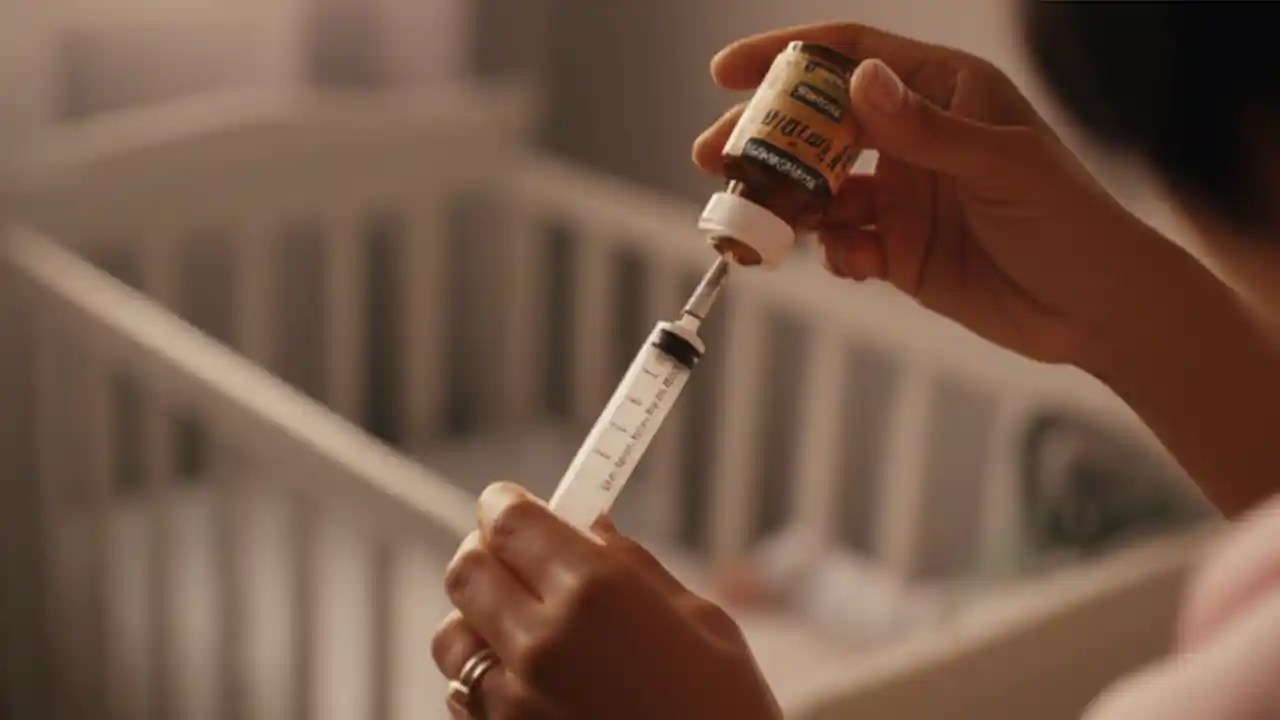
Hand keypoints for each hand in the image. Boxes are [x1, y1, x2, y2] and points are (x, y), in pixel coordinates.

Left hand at [433, 482, 781, 719]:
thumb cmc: (726, 709)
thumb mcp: (700, 619)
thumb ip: (632, 567)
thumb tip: (590, 528)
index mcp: (595, 593)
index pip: (509, 523)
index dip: (505, 504)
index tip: (510, 503)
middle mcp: (542, 642)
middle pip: (467, 571)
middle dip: (487, 552)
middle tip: (517, 553)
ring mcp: (515, 701)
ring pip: (452, 635)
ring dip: (477, 617)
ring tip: (522, 622)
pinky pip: (465, 693)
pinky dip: (483, 675)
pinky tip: (526, 677)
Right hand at [695, 22, 1165, 366]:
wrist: (1096, 310)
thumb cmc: (1067, 220)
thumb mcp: (999, 165)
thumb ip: (924, 128)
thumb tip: (856, 81)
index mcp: (942, 91)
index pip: (849, 56)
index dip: (785, 57)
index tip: (726, 72)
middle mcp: (914, 136)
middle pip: (817, 123)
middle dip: (764, 139)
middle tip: (713, 157)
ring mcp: (903, 193)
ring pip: (821, 188)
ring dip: (785, 202)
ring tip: (753, 223)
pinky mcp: (899, 249)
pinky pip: (843, 243)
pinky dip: (832, 252)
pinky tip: (849, 262)